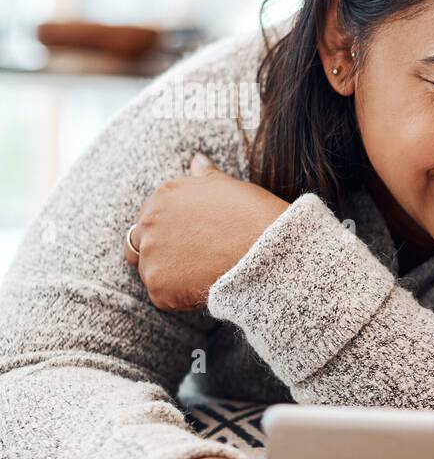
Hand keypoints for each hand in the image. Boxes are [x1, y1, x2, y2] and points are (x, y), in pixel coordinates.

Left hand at [124, 152, 289, 310]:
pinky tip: (208, 287)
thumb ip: (205, 176)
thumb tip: (197, 160)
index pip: (151, 218)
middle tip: (193, 262)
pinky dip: (181, 298)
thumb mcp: (230, 187)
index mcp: (164, 194)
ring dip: (171, 277)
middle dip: (161, 254)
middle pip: (138, 245)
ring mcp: (151, 255)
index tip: (195, 241)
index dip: (173, 233)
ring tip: (206, 275)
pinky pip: (164, 297)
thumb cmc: (256, 217)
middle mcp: (149, 221)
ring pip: (151, 272)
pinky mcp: (158, 286)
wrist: (269, 252)